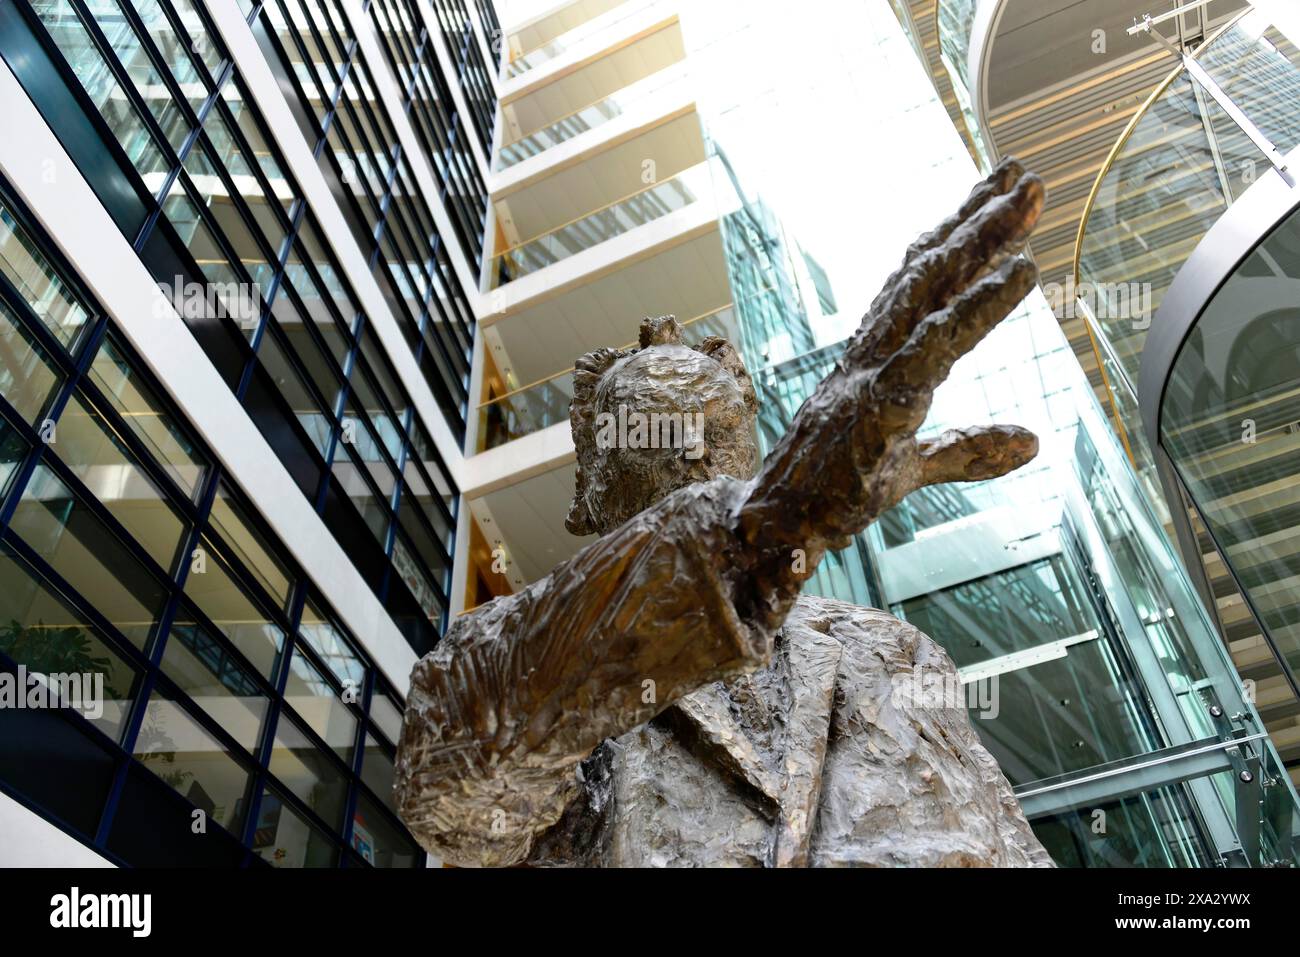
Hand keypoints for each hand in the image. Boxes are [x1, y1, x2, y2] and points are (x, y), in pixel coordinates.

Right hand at [734, 158, 1044, 626]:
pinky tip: (1022, 270)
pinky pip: (938, 346)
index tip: (994, 196)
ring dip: (982, 240)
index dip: (957, 241)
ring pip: (932, 293)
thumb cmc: (831, 493)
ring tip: (1028, 197)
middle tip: (1024, 173)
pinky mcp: (881, 407)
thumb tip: (1033, 441)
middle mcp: (872, 354)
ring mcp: (874, 375)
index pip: (920, 289)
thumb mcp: (911, 468)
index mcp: (875, 361)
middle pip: (929, 274)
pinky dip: (982, 305)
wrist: (769, 529)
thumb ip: (968, 449)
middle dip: (977, 222)